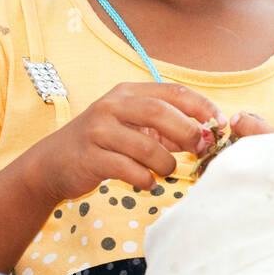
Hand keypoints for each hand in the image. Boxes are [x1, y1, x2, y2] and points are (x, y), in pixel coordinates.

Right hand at [20, 82, 224, 202]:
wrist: (52, 163)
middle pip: (160, 112)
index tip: (220, 124)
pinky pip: (128, 169)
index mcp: (129, 92)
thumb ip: (168, 129)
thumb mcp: (134, 128)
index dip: (202, 106)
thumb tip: (208, 136)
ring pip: (146, 146)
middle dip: (188, 132)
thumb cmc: (104, 144)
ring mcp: (98, 130)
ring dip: (166, 163)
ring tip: (166, 171)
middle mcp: (112, 106)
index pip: (173, 91)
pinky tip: (146, 183)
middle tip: (200, 149)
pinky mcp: (90, 157)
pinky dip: (145, 179)